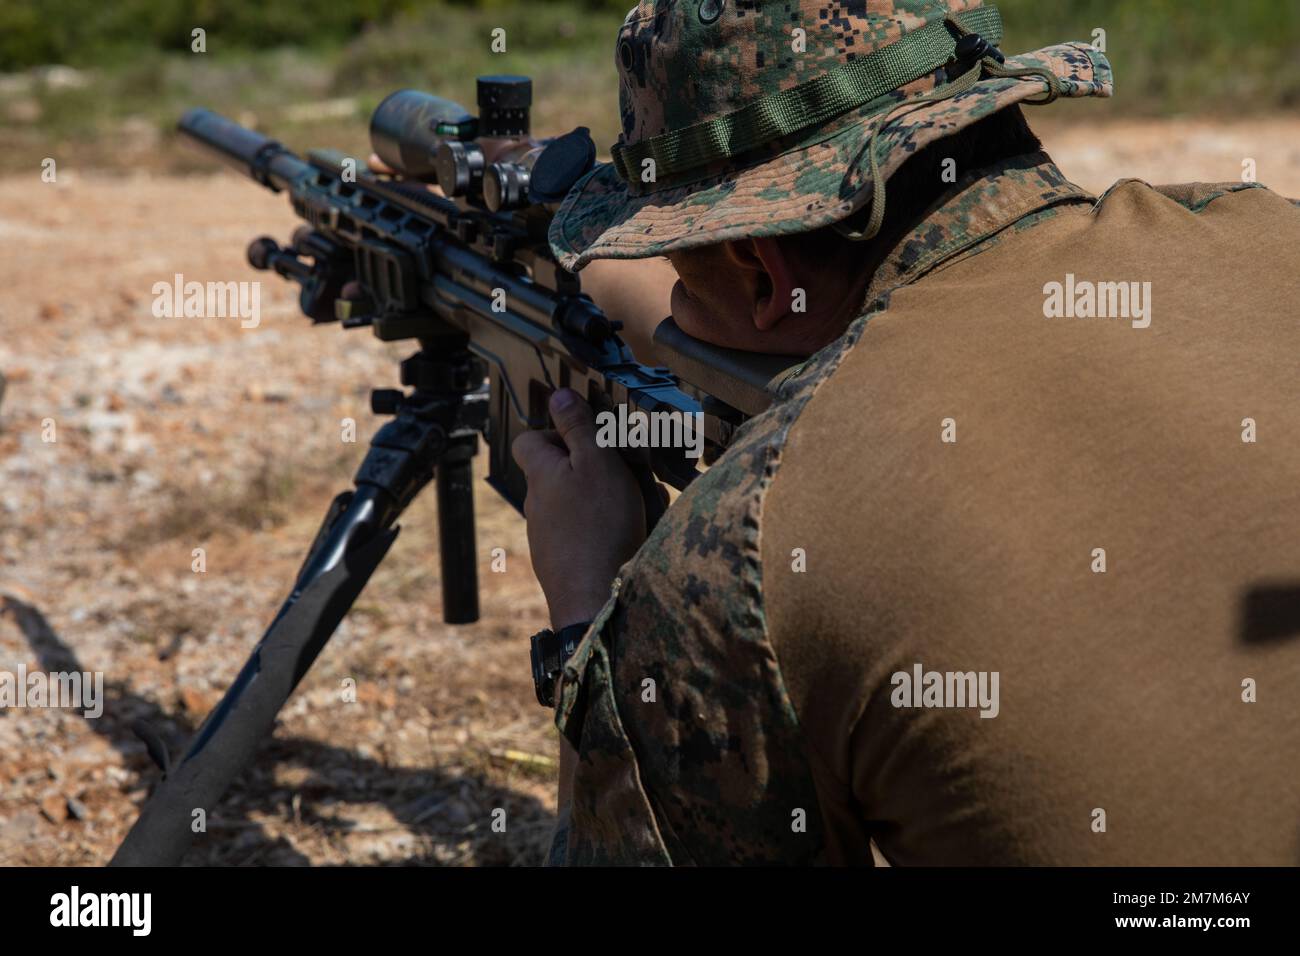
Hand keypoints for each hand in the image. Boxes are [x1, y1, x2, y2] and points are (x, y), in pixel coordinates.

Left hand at [512, 389, 648, 628]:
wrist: (596, 601)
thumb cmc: (599, 528)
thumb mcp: (597, 463)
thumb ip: (580, 428)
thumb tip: (559, 396)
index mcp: (541, 474)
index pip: (529, 439)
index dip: (558, 431)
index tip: (590, 437)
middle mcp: (538, 504)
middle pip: (563, 471)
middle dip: (599, 468)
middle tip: (630, 475)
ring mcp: (549, 536)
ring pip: (581, 504)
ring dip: (611, 500)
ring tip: (641, 508)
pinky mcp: (565, 561)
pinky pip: (589, 533)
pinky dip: (610, 529)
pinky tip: (633, 536)